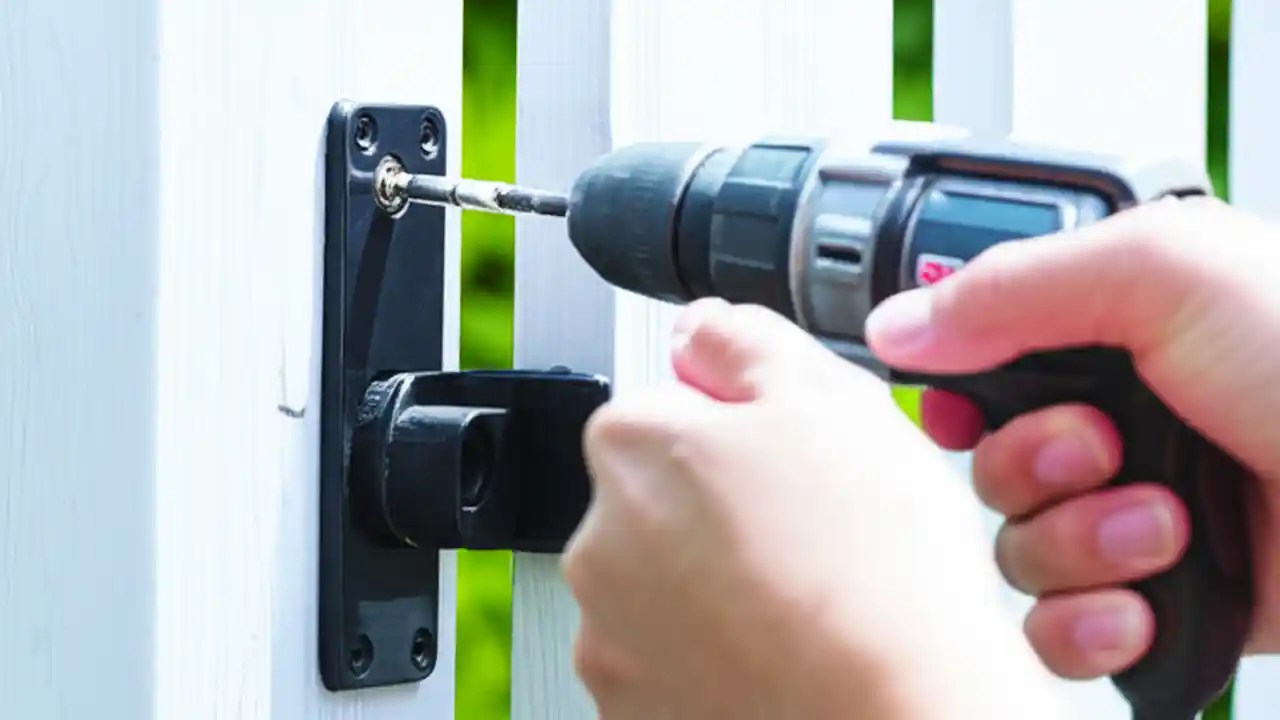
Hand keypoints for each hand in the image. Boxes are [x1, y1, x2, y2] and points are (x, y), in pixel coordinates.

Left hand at [563, 299, 1069, 718]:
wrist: (898, 717)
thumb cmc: (879, 572)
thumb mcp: (831, 400)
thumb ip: (745, 342)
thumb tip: (700, 327)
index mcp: (635, 446)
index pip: (666, 408)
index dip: (738, 430)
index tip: (786, 465)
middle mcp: (598, 541)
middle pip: (656, 499)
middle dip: (716, 509)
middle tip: (805, 537)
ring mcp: (609, 636)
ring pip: (658, 585)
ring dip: (709, 587)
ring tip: (799, 604)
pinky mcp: (629, 709)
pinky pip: (664, 661)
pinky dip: (707, 657)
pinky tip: (776, 654)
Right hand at [864, 196, 1279, 679]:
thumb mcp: (1167, 274)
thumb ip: (1012, 288)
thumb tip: (897, 324)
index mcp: (1118, 336)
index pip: (983, 366)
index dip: (953, 393)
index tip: (959, 405)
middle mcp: (1125, 428)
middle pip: (985, 466)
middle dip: (1031, 468)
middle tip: (1105, 449)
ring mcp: (1141, 520)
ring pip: (1017, 552)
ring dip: (1074, 545)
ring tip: (1163, 525)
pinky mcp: (1165, 605)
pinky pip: (1060, 632)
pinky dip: (1089, 624)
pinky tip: (1146, 601)